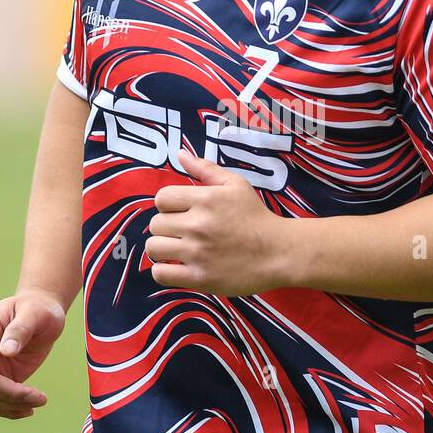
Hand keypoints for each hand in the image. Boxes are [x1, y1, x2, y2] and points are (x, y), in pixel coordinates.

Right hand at [0, 289, 65, 418]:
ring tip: (40, 401)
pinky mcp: (2, 378)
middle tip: (38, 396)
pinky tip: (30, 408)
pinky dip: (11, 410)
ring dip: (11, 405)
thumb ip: (20, 328)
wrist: (45, 315)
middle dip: (7, 393)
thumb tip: (6, 351)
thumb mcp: (35, 312)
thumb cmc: (39, 308)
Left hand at [145, 148, 286, 295]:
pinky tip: (177, 266)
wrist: (279, 253)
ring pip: (153, 248)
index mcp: (206, 199)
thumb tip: (180, 153)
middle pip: (156, 224)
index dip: (168, 205)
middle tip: (183, 232)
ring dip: (162, 248)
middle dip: (167, 227)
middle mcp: (198, 225)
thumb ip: (205, 169)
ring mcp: (198, 253)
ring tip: (177, 249)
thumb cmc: (257, 217)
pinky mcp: (200, 278)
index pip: (161, 198)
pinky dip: (163, 271)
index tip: (181, 212)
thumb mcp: (235, 185)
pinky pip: (161, 274)